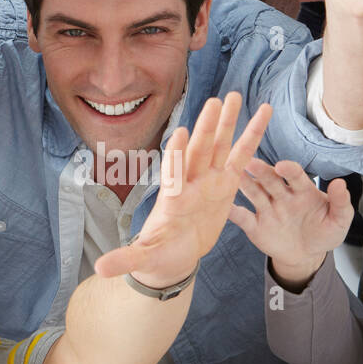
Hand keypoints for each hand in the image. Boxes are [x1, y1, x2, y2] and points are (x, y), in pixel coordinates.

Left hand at [95, 92, 272, 288]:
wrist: (174, 256)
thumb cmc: (157, 254)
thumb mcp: (142, 258)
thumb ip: (126, 259)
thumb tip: (101, 268)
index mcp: (172, 199)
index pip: (173, 173)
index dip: (175, 154)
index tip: (178, 133)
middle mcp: (190, 184)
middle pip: (199, 152)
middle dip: (207, 128)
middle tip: (215, 102)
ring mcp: (208, 181)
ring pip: (219, 147)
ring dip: (228, 123)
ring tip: (236, 95)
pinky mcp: (225, 186)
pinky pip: (241, 158)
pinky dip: (251, 136)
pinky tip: (262, 113)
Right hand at [229, 159, 352, 286]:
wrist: (307, 255)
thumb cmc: (324, 232)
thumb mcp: (339, 220)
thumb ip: (340, 203)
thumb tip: (340, 183)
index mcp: (303, 190)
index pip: (295, 176)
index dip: (289, 170)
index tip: (282, 166)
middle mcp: (282, 195)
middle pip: (270, 180)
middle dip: (261, 171)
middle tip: (250, 162)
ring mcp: (267, 209)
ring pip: (253, 193)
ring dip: (243, 183)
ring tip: (232, 174)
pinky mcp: (255, 225)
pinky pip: (241, 217)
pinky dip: (230, 211)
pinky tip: (221, 206)